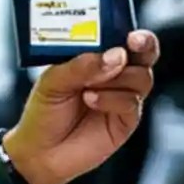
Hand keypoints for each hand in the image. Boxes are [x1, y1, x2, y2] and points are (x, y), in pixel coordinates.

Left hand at [1, 31, 158, 183]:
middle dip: (144, 46)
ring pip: (142, 77)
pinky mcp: (125, 121)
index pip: (121, 37)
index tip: (130, 33)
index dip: (131, 32)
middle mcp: (113, 75)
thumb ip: (83, 65)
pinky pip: (132, 103)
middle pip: (144, 55)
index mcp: (96, 58)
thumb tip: (116, 56)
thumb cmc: (43, 112)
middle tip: (132, 44)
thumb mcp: (53, 81)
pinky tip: (91, 100)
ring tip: (88, 87)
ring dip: (118, 78)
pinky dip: (113, 99)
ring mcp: (121, 97)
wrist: (39, 152)